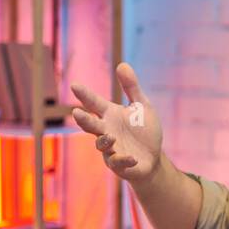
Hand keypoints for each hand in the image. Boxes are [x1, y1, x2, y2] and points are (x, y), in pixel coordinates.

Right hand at [70, 62, 162, 182]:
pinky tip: (132, 157)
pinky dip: (124, 160)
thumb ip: (131, 87)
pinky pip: (117, 162)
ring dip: (104, 141)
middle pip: (91, 125)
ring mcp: (110, 148)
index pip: (94, 103)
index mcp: (109, 114)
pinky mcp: (119, 164)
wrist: (152, 158)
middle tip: (76, 113)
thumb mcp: (142, 105)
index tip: (75, 86)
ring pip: (101, 145)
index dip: (84, 95)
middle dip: (84, 120)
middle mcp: (106, 131)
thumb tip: (122, 64)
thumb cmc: (144, 130)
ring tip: (111, 137)